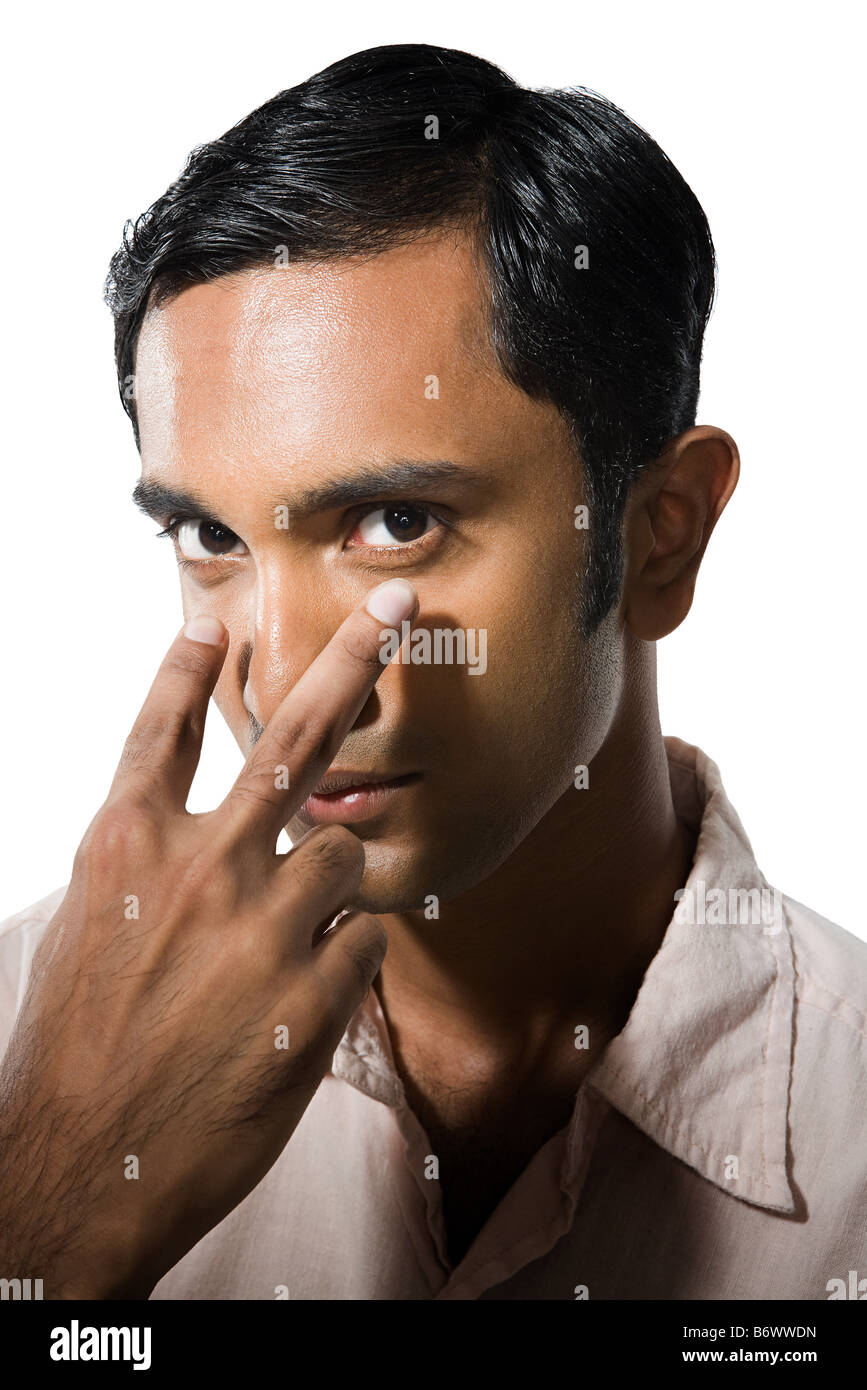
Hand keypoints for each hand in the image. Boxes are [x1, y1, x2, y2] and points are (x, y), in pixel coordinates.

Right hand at [0, 578, 416, 1297]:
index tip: (220, 622)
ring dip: (326, 885)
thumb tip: (202, 823)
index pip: (163, 727)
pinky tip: (293, 1000)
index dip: (189, 667)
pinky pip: (361, 937)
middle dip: (353, 660)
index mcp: (124, 845)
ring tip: (275, 947)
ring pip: (341, 852)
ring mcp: (258, 927)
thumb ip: (148, 862)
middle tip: (397, 607)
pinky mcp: (309, 994)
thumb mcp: (86, 928)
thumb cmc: (77, 1047)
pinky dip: (340, 956)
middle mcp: (197, 866)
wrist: (82, 1168)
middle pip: (292, 737)